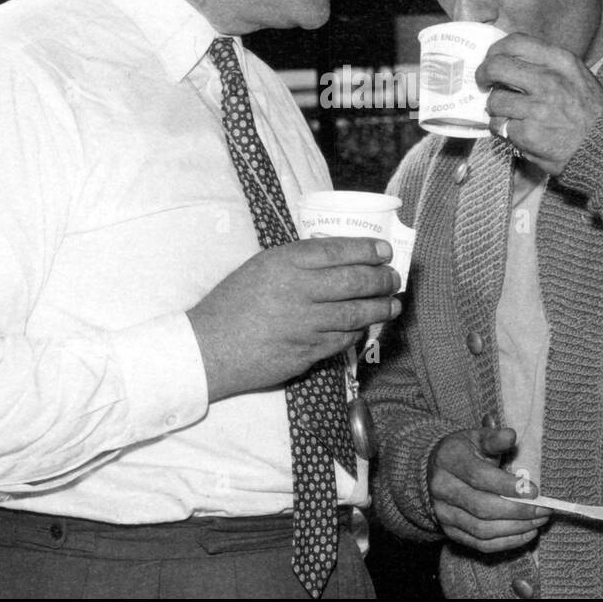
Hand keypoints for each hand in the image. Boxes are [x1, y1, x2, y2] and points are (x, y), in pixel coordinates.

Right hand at [189, 236, 401, 401]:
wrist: (208, 348)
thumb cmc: (232, 303)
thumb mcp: (261, 267)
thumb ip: (297, 261)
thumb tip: (338, 259)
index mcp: (286, 262)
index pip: (338, 250)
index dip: (367, 250)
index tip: (385, 251)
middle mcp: (299, 290)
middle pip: (355, 281)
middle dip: (382, 279)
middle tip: (394, 278)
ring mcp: (305, 324)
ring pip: (356, 313)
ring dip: (380, 308)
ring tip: (393, 304)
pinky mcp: (307, 351)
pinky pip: (343, 339)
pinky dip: (357, 331)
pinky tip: (364, 327)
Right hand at [428, 427, 550, 552]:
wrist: (437, 470)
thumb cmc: (465, 452)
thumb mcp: (478, 438)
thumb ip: (495, 438)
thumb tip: (511, 435)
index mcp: (448, 460)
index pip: (479, 477)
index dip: (508, 486)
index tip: (535, 491)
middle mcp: (441, 488)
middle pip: (482, 507)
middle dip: (518, 511)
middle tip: (544, 510)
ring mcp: (443, 513)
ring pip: (482, 529)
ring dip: (515, 529)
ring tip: (538, 521)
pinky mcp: (449, 531)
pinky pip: (480, 544)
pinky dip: (506, 542)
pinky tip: (526, 533)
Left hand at [476, 33, 602, 175]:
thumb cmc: (591, 112)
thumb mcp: (576, 75)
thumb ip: (546, 65)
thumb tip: (510, 58)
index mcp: (560, 61)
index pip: (515, 42)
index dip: (496, 50)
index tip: (492, 59)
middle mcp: (548, 80)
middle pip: (496, 66)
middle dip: (483, 75)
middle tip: (484, 84)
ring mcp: (538, 108)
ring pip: (494, 100)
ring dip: (495, 109)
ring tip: (507, 114)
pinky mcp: (528, 133)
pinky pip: (499, 126)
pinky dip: (502, 130)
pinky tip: (516, 131)